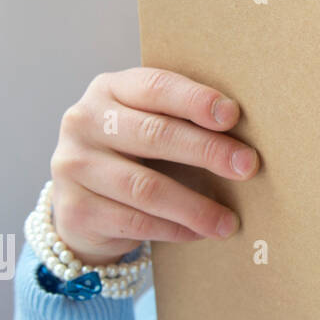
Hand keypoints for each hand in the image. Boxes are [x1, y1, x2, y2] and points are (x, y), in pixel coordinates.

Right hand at [47, 68, 259, 265]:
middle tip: (247, 167)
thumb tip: (244, 136)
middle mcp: (83, 122)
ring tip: (228, 221)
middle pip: (153, 134)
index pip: (155, 87)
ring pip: (145, 187)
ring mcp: (72, 166)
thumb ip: (183, 119)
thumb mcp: (150, 123)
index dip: (195, 100)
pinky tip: (199, 232)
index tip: (232, 116)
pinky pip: (134, 222)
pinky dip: (174, 229)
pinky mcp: (74, 210)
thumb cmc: (133, 152)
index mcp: (110, 89)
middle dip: (207, 151)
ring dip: (195, 206)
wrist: (82, 200)